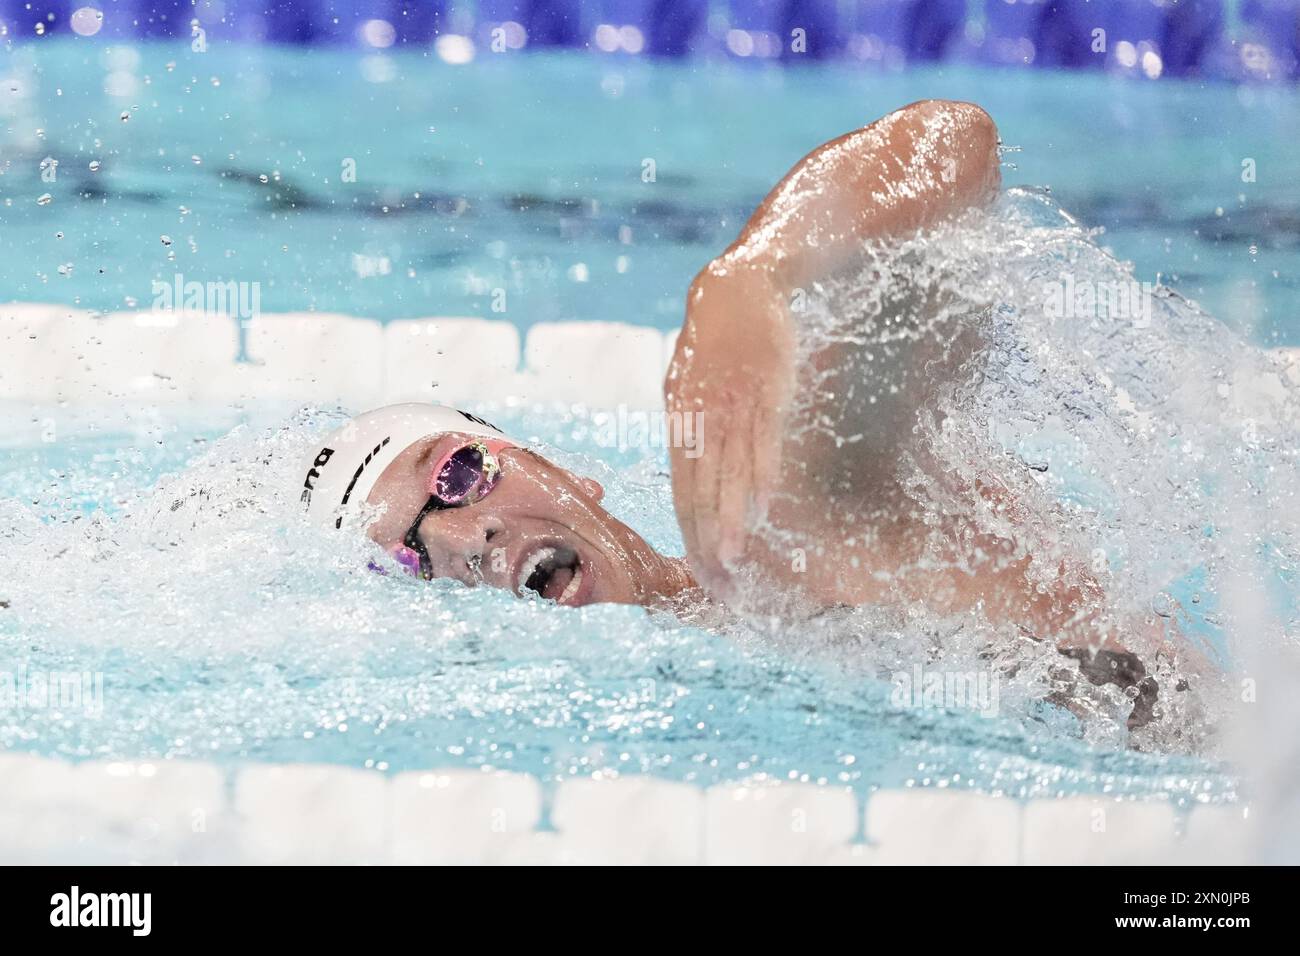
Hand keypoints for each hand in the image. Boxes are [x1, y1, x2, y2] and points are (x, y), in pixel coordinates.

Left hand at [664, 263, 794, 597]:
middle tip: (720, 584)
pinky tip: (765, 511)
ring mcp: (733, 407)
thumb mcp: (687, 385)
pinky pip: (763, 443)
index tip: (702, 572)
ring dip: (733, 523)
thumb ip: (690, 430)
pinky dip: (762, 479)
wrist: (738, 285)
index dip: (691, 535)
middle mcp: (701, 421)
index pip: (683, 493)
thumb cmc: (713, 340)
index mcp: (680, 423)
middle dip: (709, 544)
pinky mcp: (765, 392)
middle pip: (702, 494)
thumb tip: (691, 473)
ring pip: (730, 476)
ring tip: (736, 563)